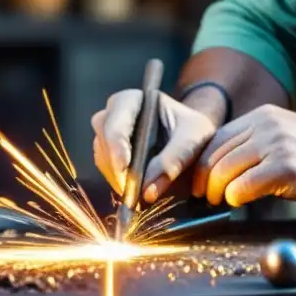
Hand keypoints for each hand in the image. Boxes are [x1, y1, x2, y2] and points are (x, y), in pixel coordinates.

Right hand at [91, 90, 216, 203]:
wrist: (194, 139)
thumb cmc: (194, 130)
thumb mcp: (193, 138)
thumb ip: (173, 160)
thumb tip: (148, 192)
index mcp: (134, 100)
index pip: (116, 119)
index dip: (116, 144)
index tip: (124, 168)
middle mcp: (117, 114)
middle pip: (102, 136)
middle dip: (114, 164)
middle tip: (131, 188)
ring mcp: (111, 134)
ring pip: (102, 156)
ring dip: (116, 177)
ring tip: (136, 194)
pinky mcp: (111, 154)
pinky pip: (107, 170)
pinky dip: (119, 183)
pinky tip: (134, 193)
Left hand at [193, 104, 295, 207]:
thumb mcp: (278, 135)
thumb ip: (250, 143)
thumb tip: (218, 168)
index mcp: (260, 117)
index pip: (217, 139)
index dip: (203, 163)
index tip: (199, 180)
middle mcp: (264, 126)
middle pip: (217, 154)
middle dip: (204, 180)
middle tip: (205, 195)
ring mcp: (275, 145)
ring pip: (226, 170)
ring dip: (216, 190)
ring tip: (219, 200)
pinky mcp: (285, 168)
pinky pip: (244, 185)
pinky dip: (234, 197)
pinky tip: (237, 202)